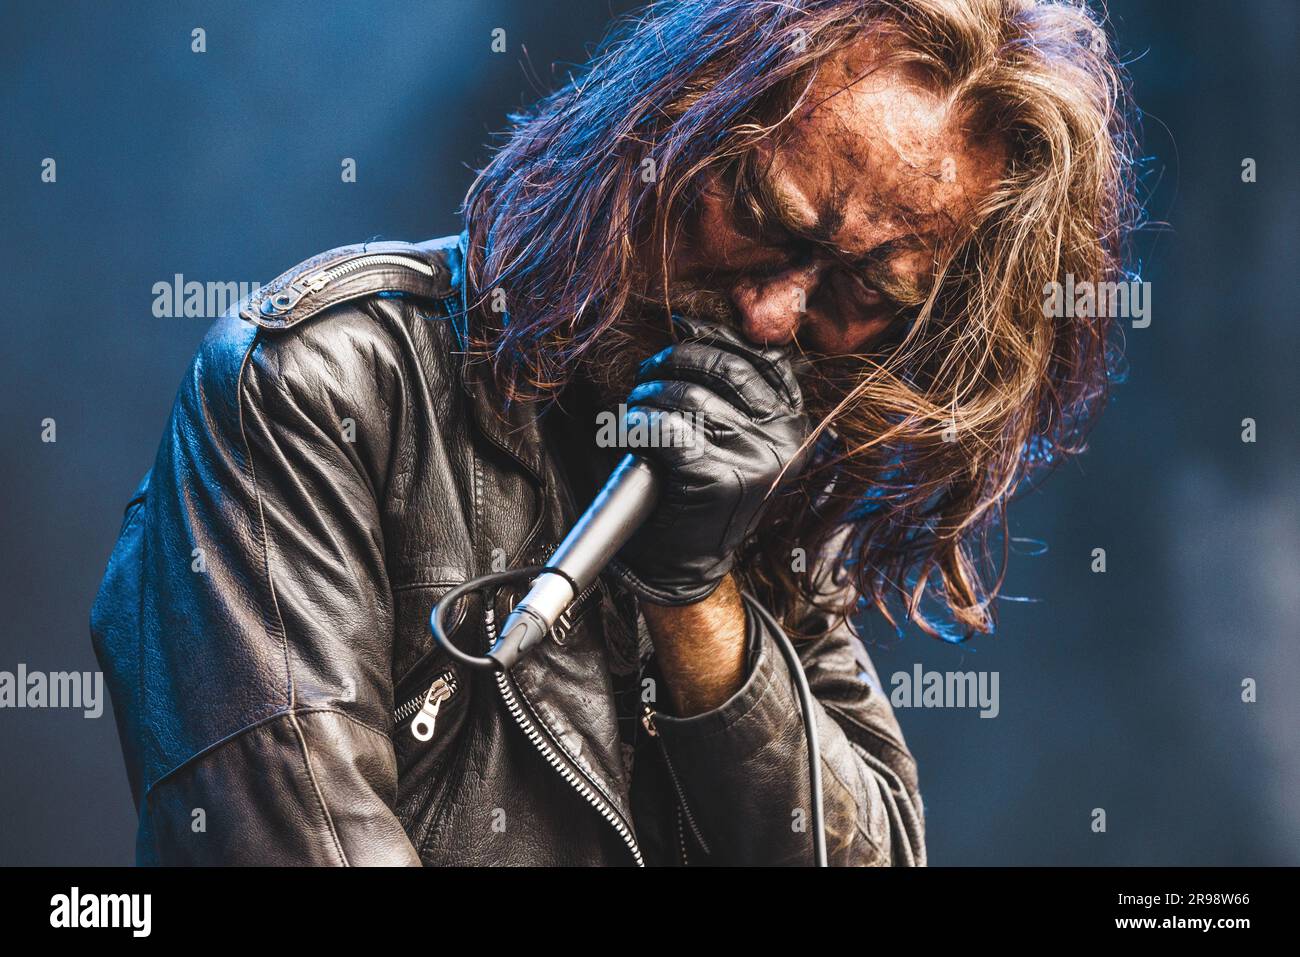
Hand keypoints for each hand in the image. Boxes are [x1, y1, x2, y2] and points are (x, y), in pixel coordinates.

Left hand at [609, 316, 811, 605]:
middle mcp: (785, 439)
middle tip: (646, 374)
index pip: (761, 356)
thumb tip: (697, 326)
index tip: (681, 325)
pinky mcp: (718, 479)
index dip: (715, 335)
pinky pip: (668, 429)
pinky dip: (638, 424)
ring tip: (634, 409)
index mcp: (794, 422)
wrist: (686, 566)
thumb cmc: (700, 494)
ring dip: (649, 395)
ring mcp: (755, 460)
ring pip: (691, 397)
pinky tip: (629, 432)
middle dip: (675, 360)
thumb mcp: (735, 438)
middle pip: (724, 367)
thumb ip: (734, 390)